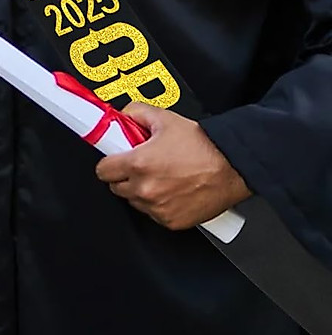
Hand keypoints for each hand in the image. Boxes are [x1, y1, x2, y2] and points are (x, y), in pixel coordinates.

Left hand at [95, 103, 250, 229]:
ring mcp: (158, 208)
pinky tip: (170, 189)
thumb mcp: (164, 118)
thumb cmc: (203, 146)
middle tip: (139, 165)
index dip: (109, 162)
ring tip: (159, 176)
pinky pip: (153, 214)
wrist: (232, 166)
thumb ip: (135, 113)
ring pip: (134, 201)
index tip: (115, 159)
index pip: (103, 170)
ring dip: (140, 191)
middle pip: (116, 187)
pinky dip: (157, 204)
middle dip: (124, 175)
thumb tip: (123, 116)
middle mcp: (146, 189)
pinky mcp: (172, 222)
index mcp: (138, 164)